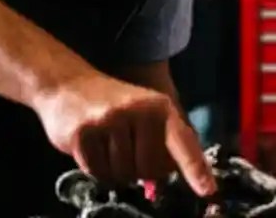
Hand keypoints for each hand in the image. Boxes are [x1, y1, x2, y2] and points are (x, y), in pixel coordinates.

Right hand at [33, 71, 216, 194]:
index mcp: (160, 107)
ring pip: (122, 175)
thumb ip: (164, 141)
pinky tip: (91, 147)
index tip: (208, 190)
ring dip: (115, 170)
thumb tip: (179, 173)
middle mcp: (138, 111)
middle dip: (139, 170)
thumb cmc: (113, 105)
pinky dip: (95, 168)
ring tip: (107, 144)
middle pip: (149, 169)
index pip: (182, 142)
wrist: (68, 85)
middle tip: (127, 149)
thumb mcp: (146, 112)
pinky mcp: (83, 133)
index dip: (195, 169)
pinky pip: (97, 172)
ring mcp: (109, 121)